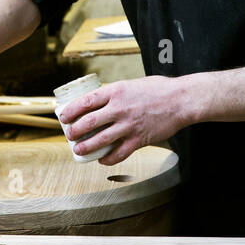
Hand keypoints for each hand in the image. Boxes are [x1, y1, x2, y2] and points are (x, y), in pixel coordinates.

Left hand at [57, 76, 195, 165]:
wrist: (181, 100)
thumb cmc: (158, 90)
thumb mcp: (131, 84)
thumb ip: (115, 95)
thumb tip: (99, 103)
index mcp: (115, 92)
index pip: (85, 102)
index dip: (71, 111)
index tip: (63, 116)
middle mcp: (119, 109)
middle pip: (89, 122)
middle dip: (74, 131)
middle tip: (69, 135)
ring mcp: (129, 125)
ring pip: (100, 140)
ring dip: (86, 147)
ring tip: (78, 150)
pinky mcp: (139, 139)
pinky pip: (119, 153)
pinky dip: (107, 159)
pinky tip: (101, 159)